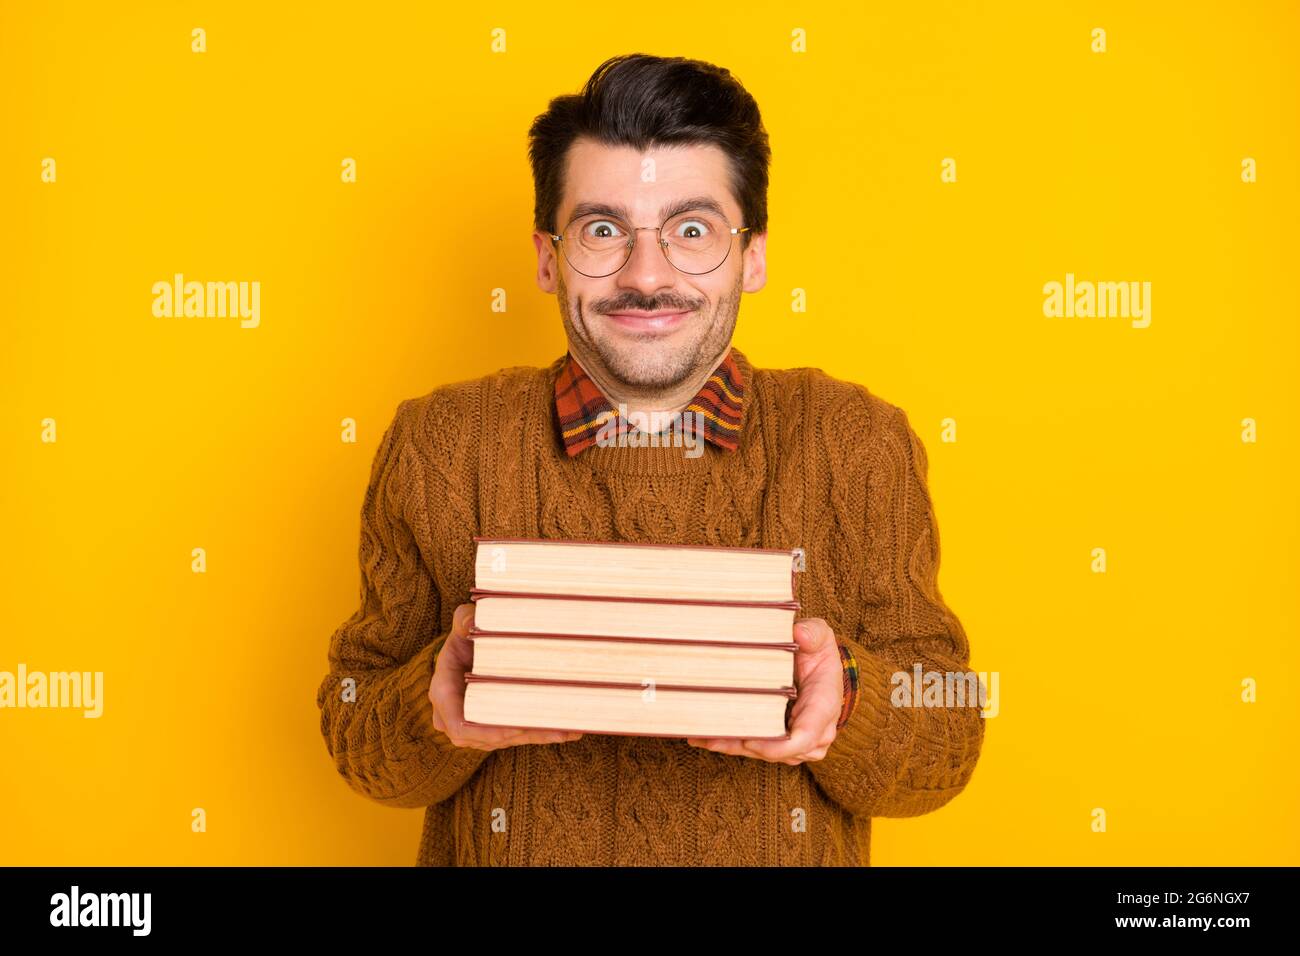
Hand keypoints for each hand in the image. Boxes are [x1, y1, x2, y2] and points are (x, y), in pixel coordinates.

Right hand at [429, 603, 583, 749]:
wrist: (470, 648)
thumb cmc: (466, 635)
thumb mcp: (462, 623)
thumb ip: (463, 620)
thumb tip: (470, 622)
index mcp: (444, 693)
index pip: (459, 726)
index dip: (486, 732)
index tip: (514, 729)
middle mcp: (458, 714)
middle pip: (489, 737)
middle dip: (522, 735)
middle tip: (553, 729)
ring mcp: (477, 723)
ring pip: (507, 738)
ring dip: (537, 735)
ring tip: (568, 729)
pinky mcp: (495, 724)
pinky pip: (518, 733)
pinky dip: (542, 732)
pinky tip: (569, 730)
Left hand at [686, 617, 841, 764]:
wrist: (821, 671)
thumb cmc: (818, 654)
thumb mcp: (820, 636)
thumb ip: (813, 634)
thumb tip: (800, 634)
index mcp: (824, 706)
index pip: (806, 736)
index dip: (778, 746)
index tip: (750, 741)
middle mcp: (815, 732)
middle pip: (779, 751)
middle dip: (744, 746)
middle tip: (712, 737)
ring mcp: (800, 742)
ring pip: (764, 753)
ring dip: (733, 747)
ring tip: (702, 737)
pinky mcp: (784, 743)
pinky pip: (758, 749)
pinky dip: (732, 744)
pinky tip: (705, 738)